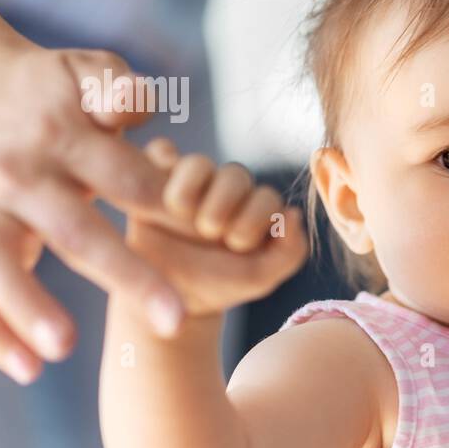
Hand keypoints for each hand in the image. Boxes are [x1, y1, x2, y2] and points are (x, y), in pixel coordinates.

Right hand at [0, 32, 188, 383]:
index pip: (128, 180)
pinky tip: (26, 369)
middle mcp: (22, 177)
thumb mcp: (87, 71)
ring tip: (64, 351)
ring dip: (30, 309)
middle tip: (175, 318)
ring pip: (0, 264)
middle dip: (125, 276)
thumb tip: (140, 110)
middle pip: (76, 232)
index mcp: (61, 137)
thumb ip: (119, 90)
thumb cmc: (53, 86)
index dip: (174, 210)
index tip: (213, 240)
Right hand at [124, 139, 306, 317]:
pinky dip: (159, 162)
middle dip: (225, 202)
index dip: (256, 217)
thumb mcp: (260, 278)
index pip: (266, 197)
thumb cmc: (218, 283)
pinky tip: (156, 192)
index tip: (237, 244)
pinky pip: (160, 152)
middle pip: (235, 174)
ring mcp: (190, 183)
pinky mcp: (154, 178)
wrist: (166, 295)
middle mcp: (225, 191)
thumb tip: (294, 213)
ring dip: (191, 184)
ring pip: (198, 163)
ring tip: (181, 212)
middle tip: (209, 230)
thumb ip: (290, 252)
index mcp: (255, 210)